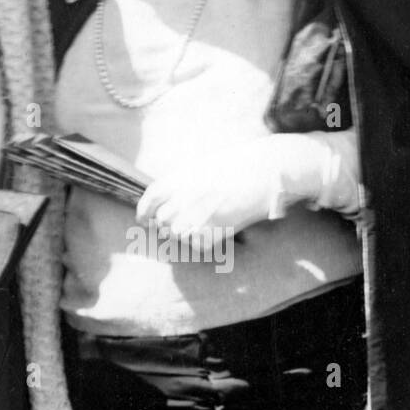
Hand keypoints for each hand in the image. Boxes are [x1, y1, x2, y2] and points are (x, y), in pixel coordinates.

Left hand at [136, 140, 283, 238]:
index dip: (144, 212)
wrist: (265, 168)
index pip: (149, 200)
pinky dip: (203, 244)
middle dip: (167, 226)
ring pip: (176, 235)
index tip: (144, 220)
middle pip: (161, 221)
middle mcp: (182, 196)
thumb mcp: (203, 167)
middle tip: (180, 226)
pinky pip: (198, 245)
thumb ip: (183, 183)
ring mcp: (196, 213)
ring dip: (184, 235)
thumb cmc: (238, 164)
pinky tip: (214, 234)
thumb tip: (171, 201)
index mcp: (177, 177)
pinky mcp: (214, 228)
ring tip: (200, 228)